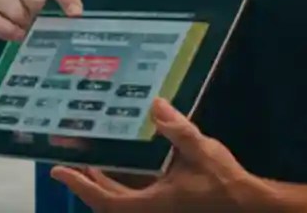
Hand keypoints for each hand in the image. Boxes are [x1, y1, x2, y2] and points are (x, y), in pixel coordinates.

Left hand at [50, 99, 279, 212]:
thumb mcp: (201, 151)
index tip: (56, 170)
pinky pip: (134, 197)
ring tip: (89, 159)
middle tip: (68, 159)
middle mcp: (150, 210)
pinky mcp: (166, 204)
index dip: (80, 185)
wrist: (249, 203)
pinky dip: (122, 183)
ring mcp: (157, 209)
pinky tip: (122, 164)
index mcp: (152, 203)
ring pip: (120, 201)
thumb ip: (177, 130)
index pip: (105, 199)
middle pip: (106, 202)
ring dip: (102, 183)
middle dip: (85, 181)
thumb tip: (156, 105)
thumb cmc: (223, 182)